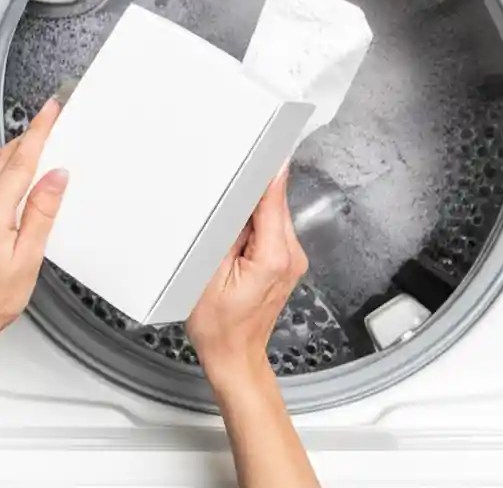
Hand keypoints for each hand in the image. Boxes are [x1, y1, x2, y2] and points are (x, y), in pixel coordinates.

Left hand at [0, 98, 68, 348]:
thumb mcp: (29, 258)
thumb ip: (41, 212)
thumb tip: (55, 177)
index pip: (19, 162)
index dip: (38, 133)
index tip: (49, 112)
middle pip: (1, 158)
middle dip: (27, 139)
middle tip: (49, 123)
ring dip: (11, 154)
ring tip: (34, 146)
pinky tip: (8, 174)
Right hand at [186, 167, 307, 386]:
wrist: (233, 357)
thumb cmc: (218, 326)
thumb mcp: (209, 273)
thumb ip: (227, 229)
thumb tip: (239, 194)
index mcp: (275, 255)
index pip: (273, 197)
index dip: (263, 172)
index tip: (256, 146)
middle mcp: (292, 254)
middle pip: (272, 203)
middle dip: (246, 199)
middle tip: (222, 213)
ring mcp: (293, 259)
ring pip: (270, 215)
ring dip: (247, 218)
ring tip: (226, 241)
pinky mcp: (286, 262)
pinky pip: (270, 231)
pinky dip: (252, 231)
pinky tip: (234, 248)